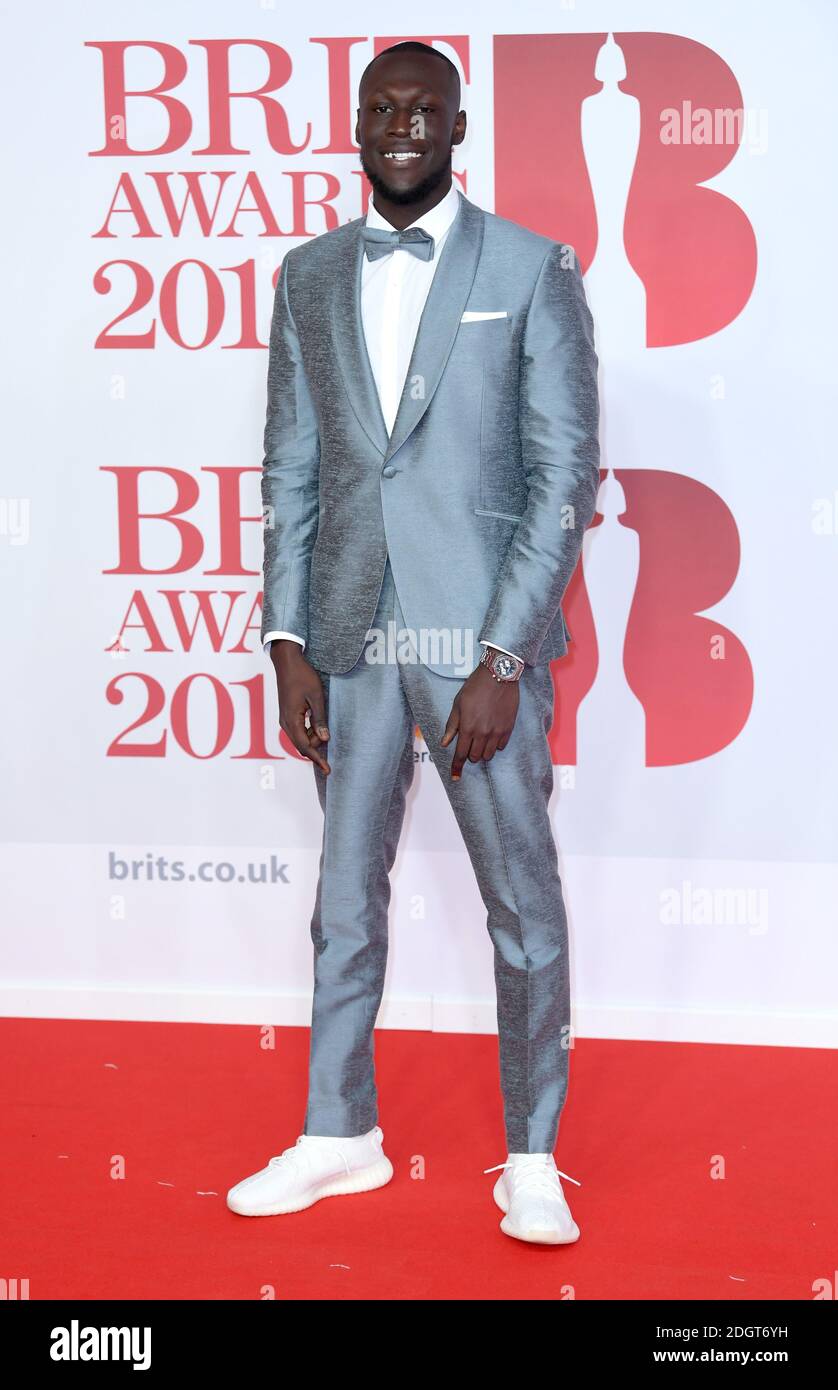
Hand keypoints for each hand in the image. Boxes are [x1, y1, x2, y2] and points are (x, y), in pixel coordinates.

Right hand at [271, 640, 330, 773]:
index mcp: (291, 720)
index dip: (317, 759)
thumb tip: (324, 739)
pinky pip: (298, 731)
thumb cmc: (302, 676)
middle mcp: (285, 723)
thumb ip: (319, 719)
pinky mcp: (287, 715)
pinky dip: (309, 733)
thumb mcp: (316, 697)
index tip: (328, 770)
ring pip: (300, 739)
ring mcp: (284, 719)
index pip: (305, 746)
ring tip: (324, 729)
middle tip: (330, 740)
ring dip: (313, 740)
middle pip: (301, 746)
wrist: (286, 662)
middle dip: (316, 749)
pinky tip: (317, 726)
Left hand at [440, 663, 519, 779]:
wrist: (498, 675)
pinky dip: (495, 746)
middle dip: (469, 755)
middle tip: (468, 744)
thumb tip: (445, 743)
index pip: (460, 755)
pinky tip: (492, 736)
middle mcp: (482, 733)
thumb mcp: (458, 704)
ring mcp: (497, 732)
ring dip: (482, 752)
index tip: (455, 777)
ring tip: (480, 741)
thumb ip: (452, 726)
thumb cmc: (475, 687)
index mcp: (467, 728)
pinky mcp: (508, 728)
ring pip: (488, 755)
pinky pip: (501, 747)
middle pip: (475, 757)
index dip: (456, 767)